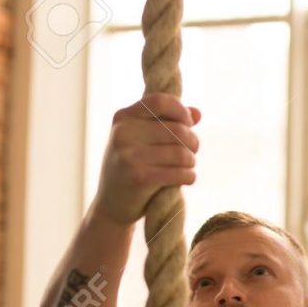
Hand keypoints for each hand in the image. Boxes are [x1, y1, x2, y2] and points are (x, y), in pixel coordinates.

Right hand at [94, 94, 201, 225]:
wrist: (111, 205)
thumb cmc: (132, 168)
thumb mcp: (143, 140)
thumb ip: (169, 122)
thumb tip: (197, 113)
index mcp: (123, 117)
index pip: (161, 101)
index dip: (181, 111)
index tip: (188, 124)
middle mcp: (123, 133)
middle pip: (178, 129)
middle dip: (193, 143)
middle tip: (191, 154)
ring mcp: (129, 155)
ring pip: (182, 153)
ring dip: (191, 162)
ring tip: (187, 167)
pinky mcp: (139, 177)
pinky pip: (180, 173)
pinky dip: (189, 177)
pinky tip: (186, 179)